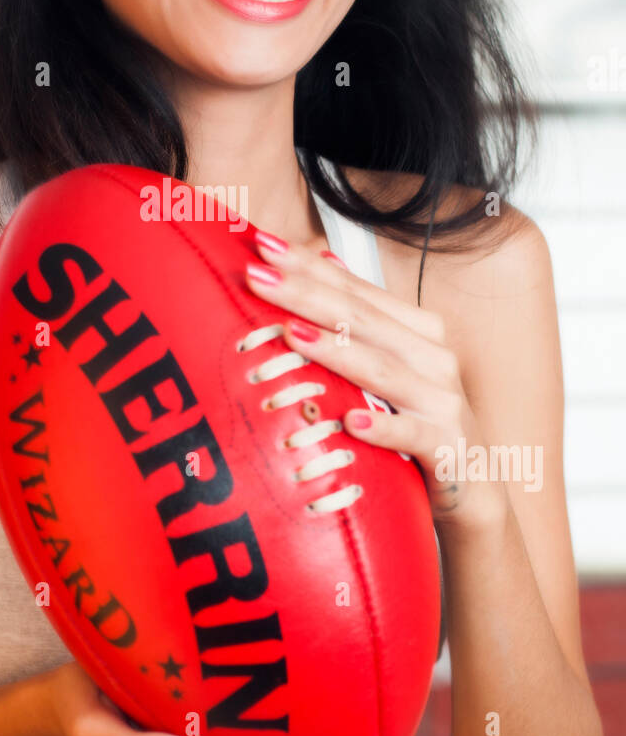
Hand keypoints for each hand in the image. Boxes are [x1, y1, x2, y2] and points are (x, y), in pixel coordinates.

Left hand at [245, 230, 508, 531]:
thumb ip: (361, 324)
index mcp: (416, 333)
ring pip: (382, 369)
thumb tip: (323, 262)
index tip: (261, 242)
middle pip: (362, 319)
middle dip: (306, 293)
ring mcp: (443, 403)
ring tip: (289, 333)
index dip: (309, 265)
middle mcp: (433, 358)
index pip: (354, 290)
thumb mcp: (389, 373)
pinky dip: (383, 427)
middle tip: (256, 273)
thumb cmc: (422, 428)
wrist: (478, 492)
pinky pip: (412, 435)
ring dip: (334, 350)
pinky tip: (350, 420)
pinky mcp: (449, 448)